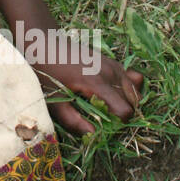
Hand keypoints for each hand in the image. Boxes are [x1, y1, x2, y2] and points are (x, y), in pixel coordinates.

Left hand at [21, 28, 143, 136]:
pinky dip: (128, 89)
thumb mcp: (54, 100)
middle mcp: (110, 72)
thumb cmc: (45, 73)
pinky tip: (110, 94)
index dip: (118, 122)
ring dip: (127, 102)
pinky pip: (132, 78)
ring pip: (135, 90)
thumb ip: (72, 120)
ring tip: (107, 107)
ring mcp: (113, 65)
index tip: (103, 124)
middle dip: (124, 114)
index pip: (125, 110)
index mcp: (97, 83)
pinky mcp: (112, 62)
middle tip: (103, 117)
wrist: (44, 44)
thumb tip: (93, 135)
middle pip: (134, 101)